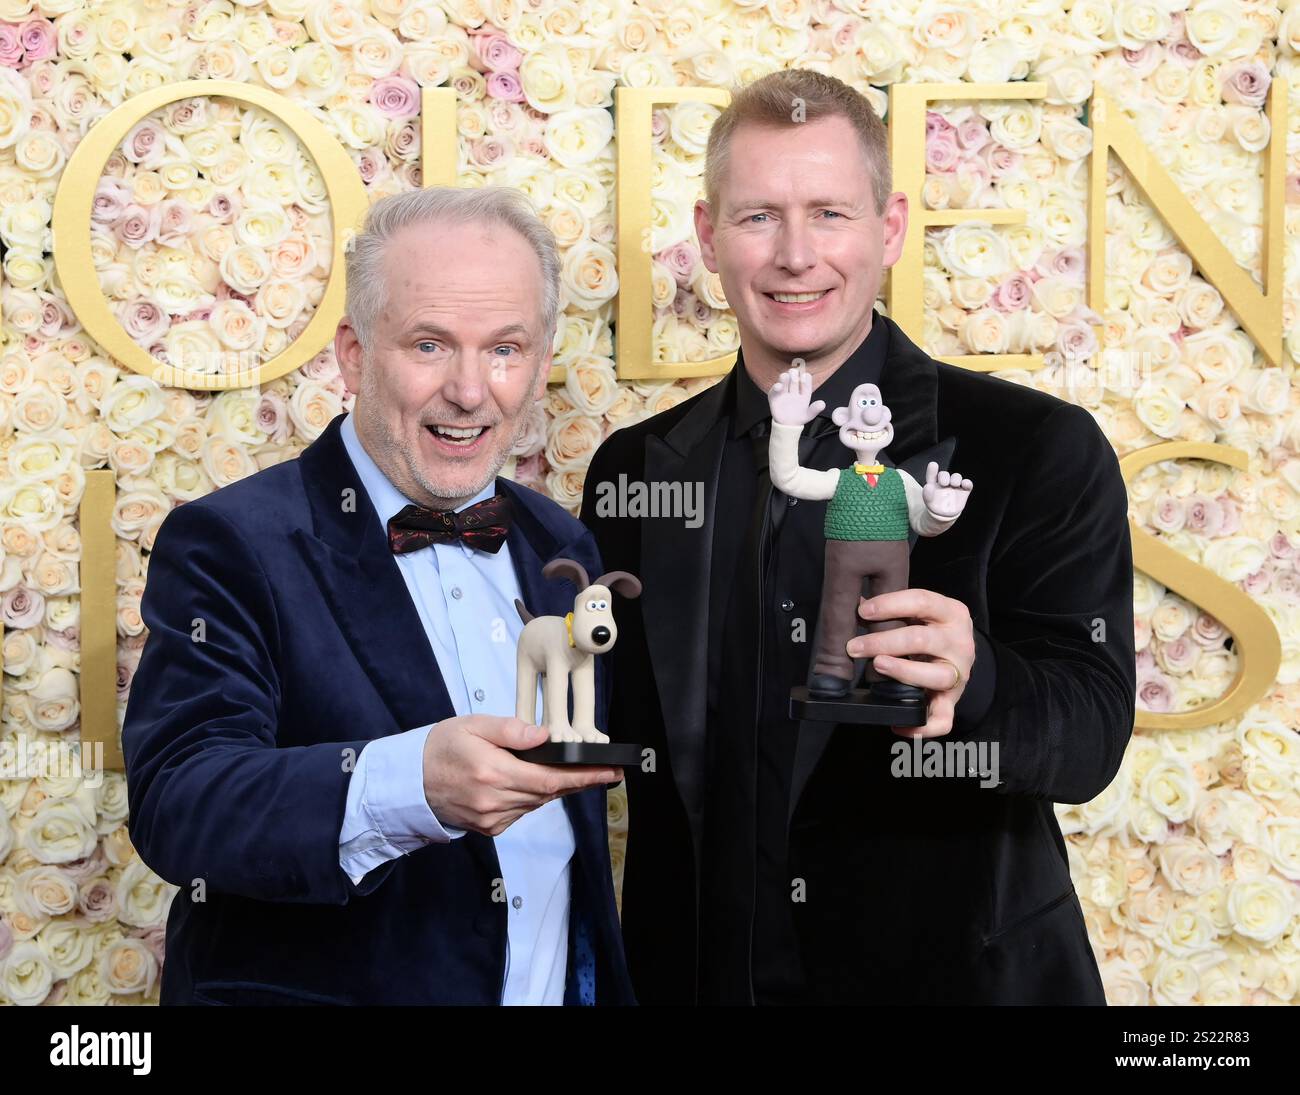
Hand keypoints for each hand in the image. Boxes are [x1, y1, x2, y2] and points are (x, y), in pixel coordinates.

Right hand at [423, 715, 620, 835]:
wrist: (409, 781)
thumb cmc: (441, 747)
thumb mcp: (472, 725)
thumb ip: (510, 730)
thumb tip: (544, 736)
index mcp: (492, 772)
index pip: (550, 778)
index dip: (584, 776)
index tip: (610, 771)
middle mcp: (494, 801)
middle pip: (549, 793)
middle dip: (579, 781)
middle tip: (605, 770)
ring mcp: (492, 818)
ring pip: (538, 802)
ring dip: (556, 788)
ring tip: (575, 772)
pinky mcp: (490, 827)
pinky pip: (523, 811)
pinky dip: (533, 796)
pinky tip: (535, 782)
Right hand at [767, 364, 825, 426]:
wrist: (788, 425)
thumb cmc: (799, 417)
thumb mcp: (809, 415)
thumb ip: (815, 409)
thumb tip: (822, 404)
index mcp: (804, 391)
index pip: (805, 381)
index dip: (806, 378)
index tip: (805, 376)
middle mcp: (794, 389)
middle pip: (794, 378)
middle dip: (794, 374)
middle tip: (794, 372)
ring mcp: (784, 392)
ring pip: (784, 382)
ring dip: (784, 378)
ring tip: (785, 376)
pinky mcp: (774, 397)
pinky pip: (774, 391)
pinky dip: (776, 388)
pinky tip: (778, 386)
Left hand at [846, 589, 975, 738]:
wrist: (959, 655)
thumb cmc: (931, 629)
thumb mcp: (919, 613)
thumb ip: (892, 608)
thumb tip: (856, 603)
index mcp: (952, 613)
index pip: (921, 601)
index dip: (890, 605)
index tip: (863, 612)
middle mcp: (960, 642)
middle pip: (922, 640)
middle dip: (883, 642)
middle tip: (854, 647)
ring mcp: (960, 673)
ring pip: (936, 675)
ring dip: (902, 672)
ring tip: (877, 667)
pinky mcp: (954, 700)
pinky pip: (943, 718)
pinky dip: (922, 726)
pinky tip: (898, 725)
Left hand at [922, 461, 971, 519]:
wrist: (943, 517)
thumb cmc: (934, 506)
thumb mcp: (928, 501)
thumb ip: (927, 494)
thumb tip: (928, 486)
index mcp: (933, 484)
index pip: (932, 475)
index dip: (932, 469)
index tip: (933, 465)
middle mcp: (944, 483)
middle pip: (945, 475)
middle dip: (944, 476)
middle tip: (943, 483)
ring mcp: (954, 487)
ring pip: (956, 477)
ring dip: (956, 478)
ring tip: (954, 484)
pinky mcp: (963, 491)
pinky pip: (967, 485)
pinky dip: (967, 483)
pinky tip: (965, 484)